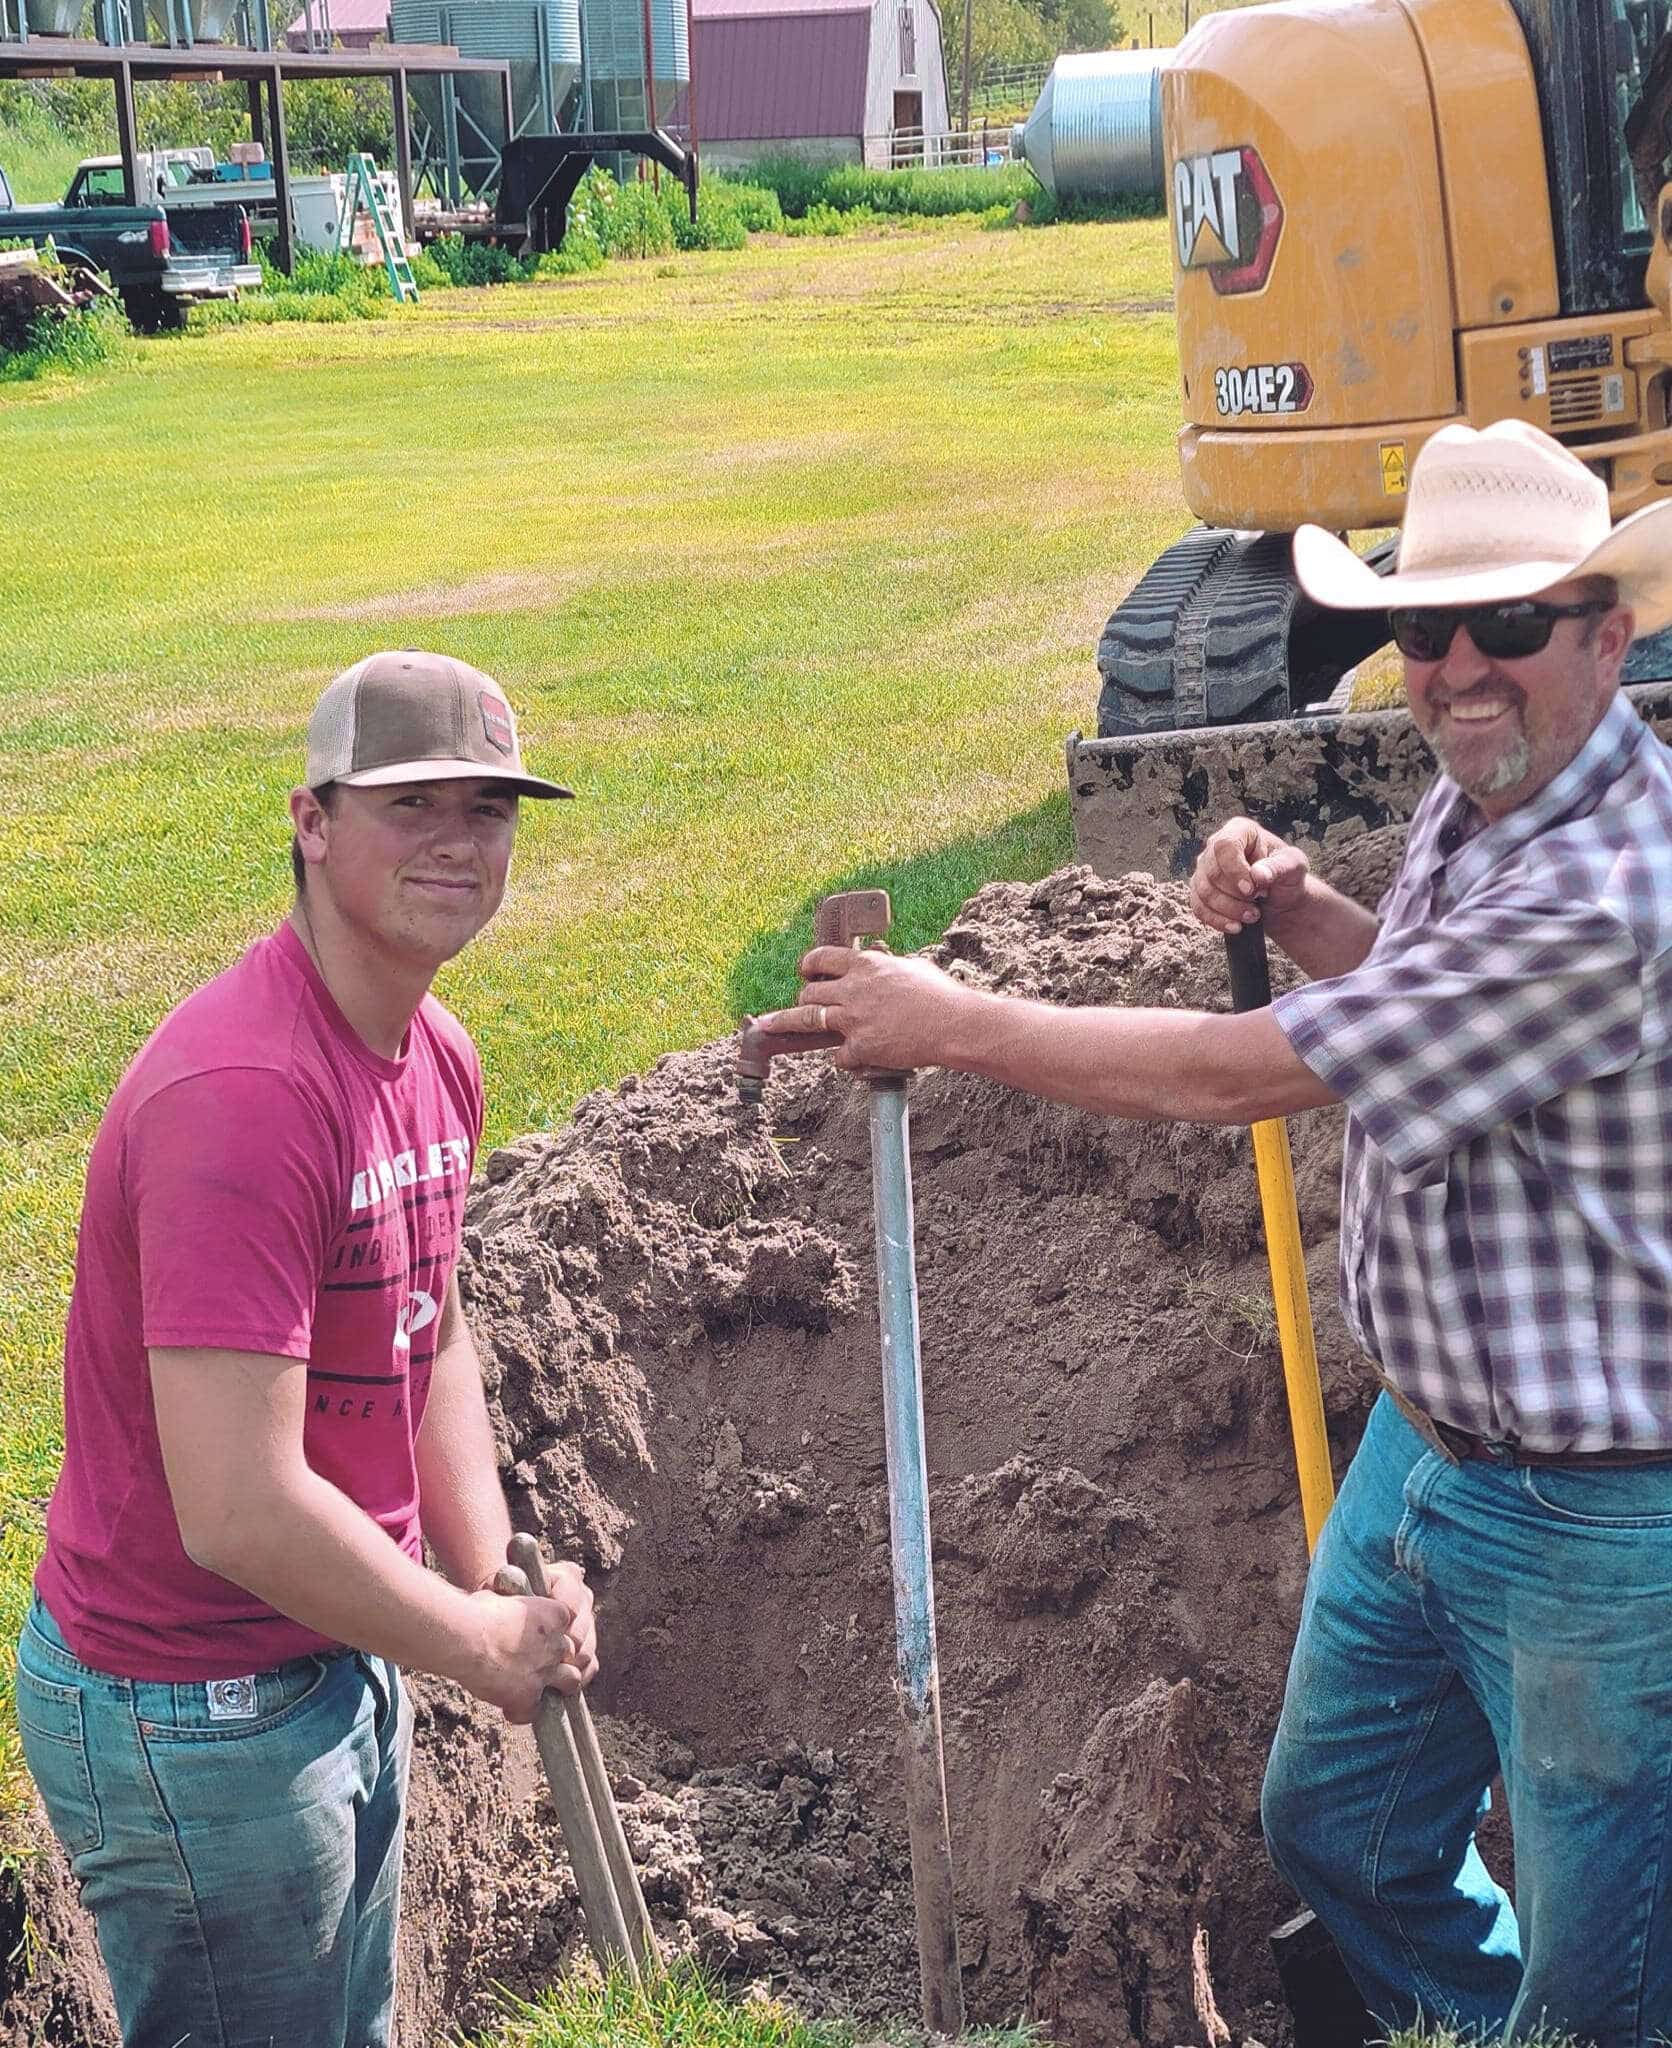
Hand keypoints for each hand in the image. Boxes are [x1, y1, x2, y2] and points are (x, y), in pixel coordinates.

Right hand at [465, 1564, 597, 1722]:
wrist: (464, 1636)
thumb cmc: (477, 1611)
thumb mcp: (503, 1597)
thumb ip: (515, 1606)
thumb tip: (503, 1605)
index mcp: (555, 1614)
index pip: (569, 1625)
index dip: (554, 1633)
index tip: (539, 1638)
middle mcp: (556, 1644)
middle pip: (572, 1654)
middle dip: (559, 1659)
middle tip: (537, 1663)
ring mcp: (546, 1671)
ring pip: (570, 1681)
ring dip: (558, 1685)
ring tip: (537, 1687)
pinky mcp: (528, 1696)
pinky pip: (534, 1711)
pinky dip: (523, 1711)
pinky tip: (509, 1707)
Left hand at [754, 943, 978, 1073]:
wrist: (953, 1024)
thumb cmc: (941, 995)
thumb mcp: (911, 967)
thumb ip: (888, 966)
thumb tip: (880, 960)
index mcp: (866, 965)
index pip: (822, 958)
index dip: (809, 964)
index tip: (805, 970)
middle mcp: (853, 990)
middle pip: (809, 993)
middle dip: (804, 999)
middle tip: (805, 1004)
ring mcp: (853, 1020)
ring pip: (807, 1020)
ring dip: (787, 1023)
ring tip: (769, 1026)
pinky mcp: (859, 1047)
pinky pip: (838, 1056)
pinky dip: (845, 1059)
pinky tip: (857, 1059)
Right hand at [1189, 817, 1310, 935]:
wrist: (1280, 897)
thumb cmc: (1287, 875)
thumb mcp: (1294, 867)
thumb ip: (1279, 867)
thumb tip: (1258, 874)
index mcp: (1240, 830)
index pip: (1225, 846)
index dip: (1235, 871)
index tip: (1252, 891)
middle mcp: (1216, 845)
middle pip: (1212, 872)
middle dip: (1234, 896)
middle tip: (1257, 908)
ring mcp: (1204, 868)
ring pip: (1204, 892)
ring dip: (1228, 910)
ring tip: (1252, 917)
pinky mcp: (1199, 889)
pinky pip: (1198, 907)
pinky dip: (1216, 920)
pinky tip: (1235, 926)